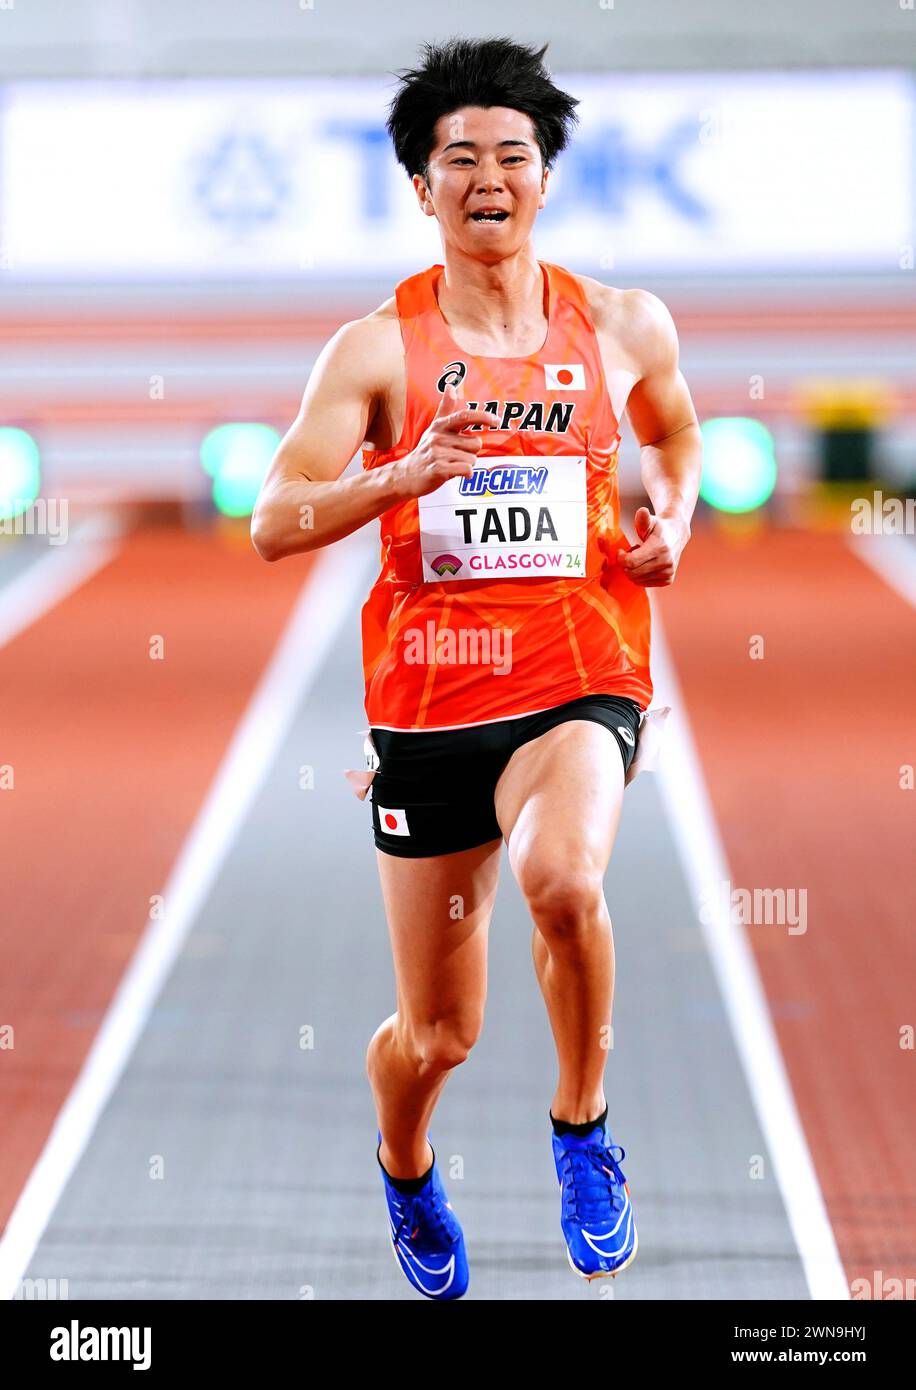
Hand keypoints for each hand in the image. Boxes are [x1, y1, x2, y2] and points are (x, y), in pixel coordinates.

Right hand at [392, 383, 500, 500]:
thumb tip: (451, 386)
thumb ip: (445, 408)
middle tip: (455, 456)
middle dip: (471, 453)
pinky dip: (466, 474)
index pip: (465, 416)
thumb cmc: (425, 452)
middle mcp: (439, 437)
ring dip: (466, 465)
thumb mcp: (434, 428)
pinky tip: (454, 474)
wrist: (406, 476)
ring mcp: (437, 453)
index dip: (483, 416)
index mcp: (441, 426)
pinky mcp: (438, 469)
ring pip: (472, 459)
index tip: (497, 421)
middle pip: (476, 444)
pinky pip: (466, 470)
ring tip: (451, 465)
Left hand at [616, 506, 689, 586]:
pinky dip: (640, 576)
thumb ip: (643, 518)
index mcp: (660, 547)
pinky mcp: (668, 580)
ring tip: (639, 558)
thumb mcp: (650, 520)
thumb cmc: (659, 528)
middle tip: (630, 553)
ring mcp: (668, 573)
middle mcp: (666, 562)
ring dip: (633, 570)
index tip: (621, 551)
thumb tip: (642, 511)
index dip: (621, 558)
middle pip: (632, 573)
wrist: (676, 534)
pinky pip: (644, 583)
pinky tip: (645, 565)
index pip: (631, 562)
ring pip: (637, 580)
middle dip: (626, 564)